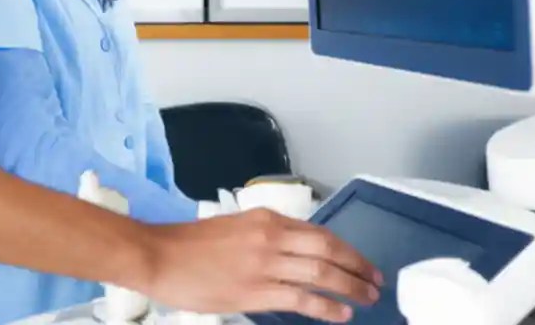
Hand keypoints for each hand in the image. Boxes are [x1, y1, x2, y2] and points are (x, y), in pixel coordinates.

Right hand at [138, 208, 381, 321]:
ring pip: (321, 274)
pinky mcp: (256, 291)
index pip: (319, 233)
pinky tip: (342, 315)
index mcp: (265, 219)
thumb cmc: (188, 244)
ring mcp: (264, 264)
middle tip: (375, 281)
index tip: (362, 262)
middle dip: (357, 267)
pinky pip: (302, 299)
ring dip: (350, 287)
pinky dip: (327, 307)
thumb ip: (264, 238)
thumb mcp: (233, 228)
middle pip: (328, 250)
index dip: (347, 250)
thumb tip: (292, 255)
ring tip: (367, 298)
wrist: (159, 256)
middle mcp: (270, 237)